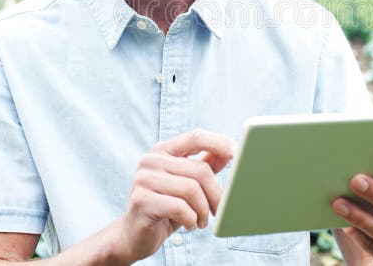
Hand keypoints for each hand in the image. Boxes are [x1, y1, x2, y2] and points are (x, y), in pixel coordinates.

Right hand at [116, 129, 234, 262]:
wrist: (134, 236)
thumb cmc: (167, 207)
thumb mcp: (188, 184)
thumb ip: (205, 165)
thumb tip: (230, 150)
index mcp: (163, 150)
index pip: (196, 136)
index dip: (219, 143)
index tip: (238, 153)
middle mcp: (151, 160)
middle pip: (200, 170)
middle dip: (216, 194)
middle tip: (219, 211)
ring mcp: (143, 179)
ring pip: (192, 190)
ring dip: (203, 211)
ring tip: (202, 221)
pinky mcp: (141, 200)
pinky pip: (180, 207)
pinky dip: (191, 219)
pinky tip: (190, 225)